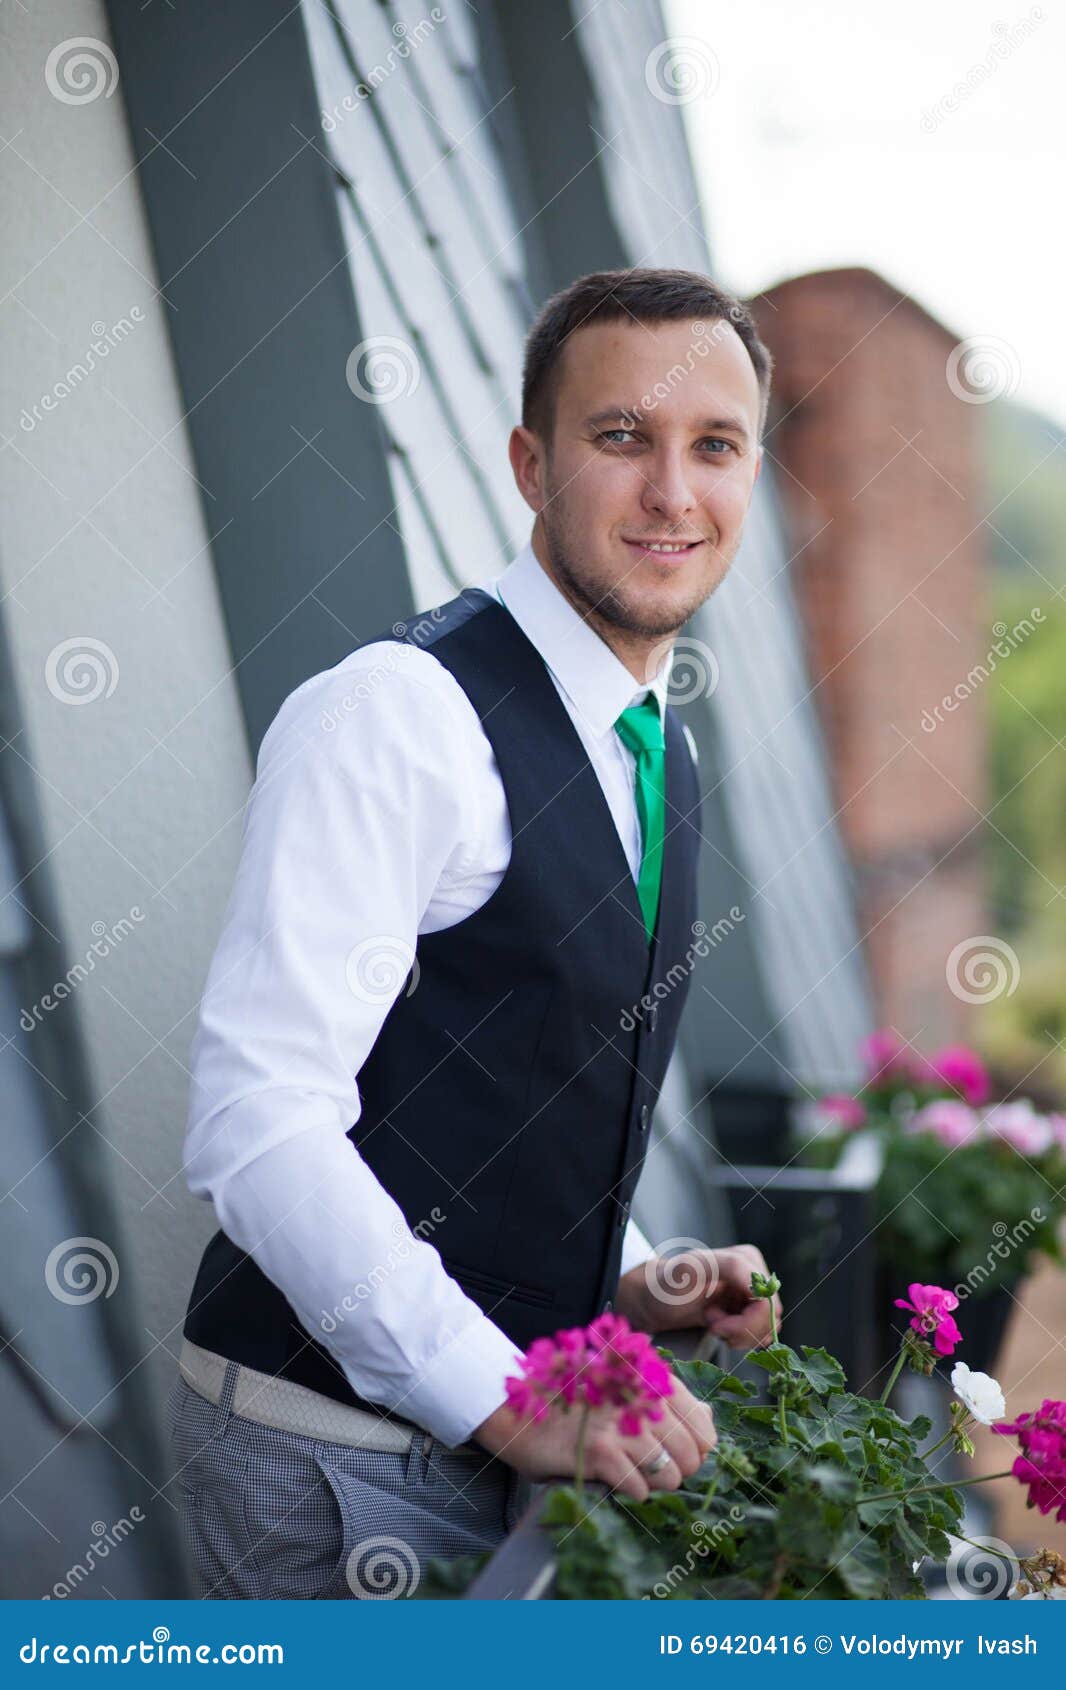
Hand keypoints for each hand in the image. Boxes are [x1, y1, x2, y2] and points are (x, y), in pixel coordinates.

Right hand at [472, 1375, 716, 1502]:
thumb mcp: (619, 1386)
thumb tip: (709, 1421)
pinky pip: (639, 1488)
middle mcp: (640, 1397)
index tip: (681, 1456)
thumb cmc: (570, 1399)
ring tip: (631, 1474)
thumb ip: (666, 1399)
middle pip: (690, 1454)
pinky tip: (613, 1479)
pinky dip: (631, 1492)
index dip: (699, 1449)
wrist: (516, 1407)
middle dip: (678, 1471)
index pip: (703, 1424)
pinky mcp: (600, 1452)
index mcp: (648, 1378)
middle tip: (652, 1470)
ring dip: (654, 1483)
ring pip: (669, 1474)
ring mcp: (621, 1424)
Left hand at [617, 1242, 782, 1347]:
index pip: (766, 1300)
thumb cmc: (669, 1284)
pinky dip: (741, 1339)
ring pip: (768, 1329)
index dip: (745, 1321)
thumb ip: (729, 1266)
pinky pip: (762, 1335)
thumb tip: (758, 1284)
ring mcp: (755, 1294)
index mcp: (746, 1259)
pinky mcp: (752, 1311)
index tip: (712, 1322)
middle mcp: (755, 1274)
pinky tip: (720, 1329)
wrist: (657, 1301)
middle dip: (740, 1330)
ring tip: (713, 1324)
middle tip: (711, 1324)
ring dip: (739, 1335)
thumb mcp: (691, 1268)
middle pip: (770, 1317)